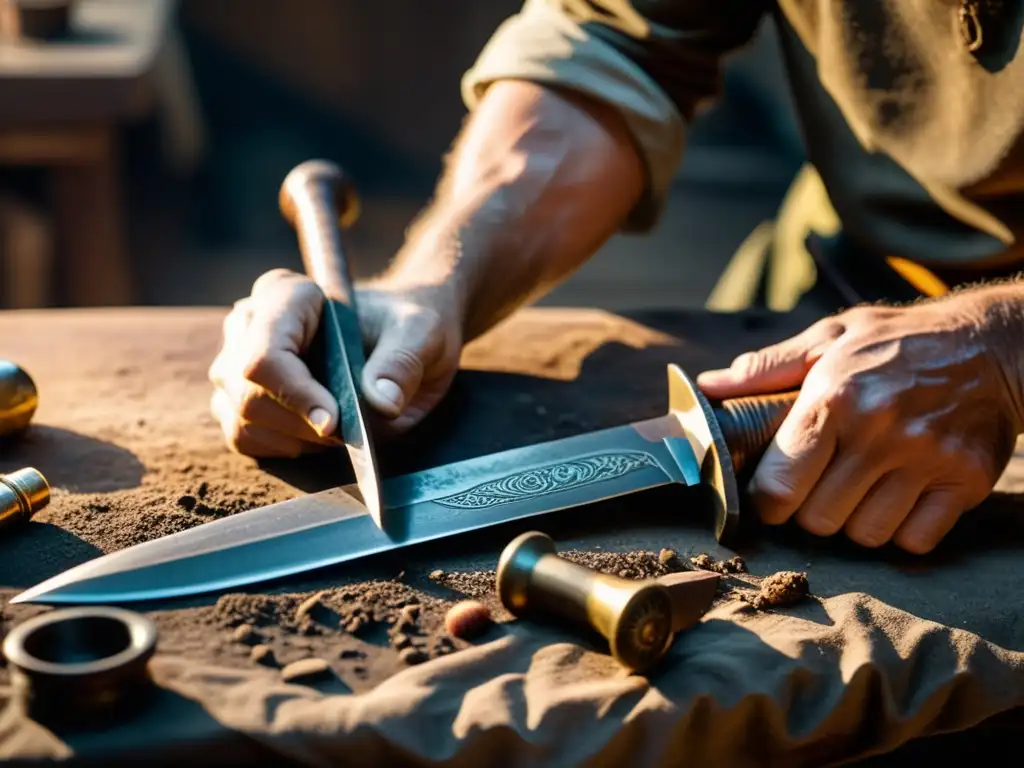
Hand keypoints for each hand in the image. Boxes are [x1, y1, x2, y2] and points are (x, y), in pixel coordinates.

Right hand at [209, 269, 462, 457]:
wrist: (401, 339)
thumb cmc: (407, 325)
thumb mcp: (420, 333)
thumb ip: (402, 363)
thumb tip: (383, 403)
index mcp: (285, 294)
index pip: (266, 354)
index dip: (296, 395)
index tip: (336, 422)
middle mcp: (249, 324)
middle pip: (250, 392)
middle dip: (302, 425)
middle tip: (351, 430)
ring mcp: (237, 362)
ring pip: (243, 419)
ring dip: (297, 439)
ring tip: (342, 427)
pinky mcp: (240, 397)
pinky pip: (244, 437)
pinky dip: (285, 448)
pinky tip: (319, 435)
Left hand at [697, 294, 1023, 552]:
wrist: (990, 344)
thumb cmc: (895, 342)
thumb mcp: (827, 339)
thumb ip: (765, 369)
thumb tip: (706, 388)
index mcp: (834, 398)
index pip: (780, 486)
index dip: (766, 501)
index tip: (770, 495)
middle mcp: (880, 432)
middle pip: (819, 520)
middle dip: (810, 509)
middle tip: (821, 482)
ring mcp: (926, 459)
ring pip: (866, 535)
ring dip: (856, 519)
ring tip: (863, 483)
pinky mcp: (965, 481)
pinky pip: (915, 540)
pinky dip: (903, 528)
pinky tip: (901, 493)